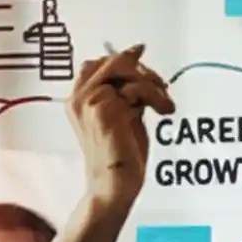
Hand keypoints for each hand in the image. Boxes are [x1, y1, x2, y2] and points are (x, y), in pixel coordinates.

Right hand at [67, 44, 175, 206]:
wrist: (115, 184)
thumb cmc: (120, 156)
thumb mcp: (122, 114)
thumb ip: (124, 91)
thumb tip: (137, 60)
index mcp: (77, 101)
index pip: (96, 64)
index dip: (121, 59)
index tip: (141, 57)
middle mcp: (78, 99)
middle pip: (112, 62)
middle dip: (141, 70)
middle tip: (161, 87)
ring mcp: (89, 102)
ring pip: (127, 72)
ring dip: (152, 85)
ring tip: (164, 104)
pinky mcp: (105, 109)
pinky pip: (136, 88)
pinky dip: (155, 98)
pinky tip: (164, 111)